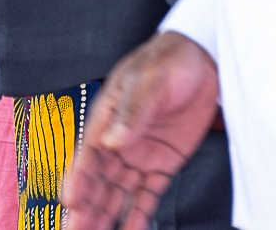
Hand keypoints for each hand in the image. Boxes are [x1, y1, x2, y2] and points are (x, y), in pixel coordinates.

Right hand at [60, 32, 220, 229]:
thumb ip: (132, 111)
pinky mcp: (163, 165)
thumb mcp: (149, 79)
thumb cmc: (170, 60)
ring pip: (118, 193)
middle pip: (98, 180)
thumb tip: (112, 141)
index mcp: (107, 117)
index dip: (78, 179)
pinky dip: (138, 214)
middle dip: (86, 207)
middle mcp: (118, 141)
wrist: (205, 60)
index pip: (88, 154)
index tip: (70, 201)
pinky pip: (147, 195)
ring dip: (106, 215)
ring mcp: (140, 155)